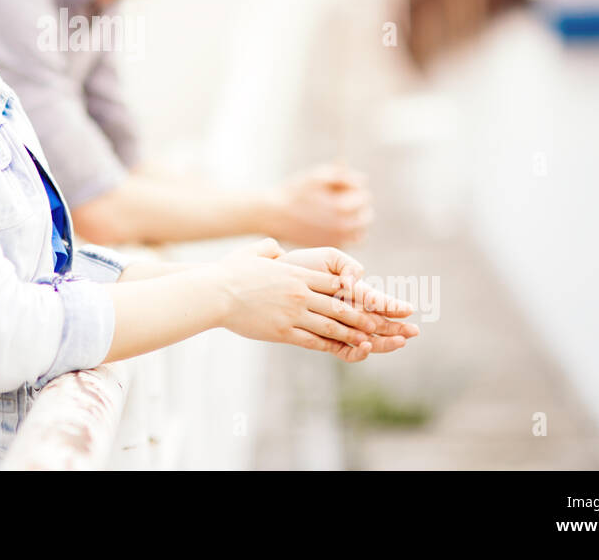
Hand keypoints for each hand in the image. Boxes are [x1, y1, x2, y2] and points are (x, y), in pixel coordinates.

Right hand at [208, 245, 379, 360]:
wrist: (215, 291)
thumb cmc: (231, 271)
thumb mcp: (254, 252)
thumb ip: (269, 249)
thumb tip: (276, 248)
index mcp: (296, 273)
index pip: (334, 283)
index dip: (356, 292)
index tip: (372, 299)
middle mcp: (300, 292)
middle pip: (340, 305)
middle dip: (364, 315)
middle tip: (383, 324)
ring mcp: (292, 312)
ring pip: (331, 324)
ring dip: (353, 333)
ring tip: (371, 340)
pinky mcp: (282, 330)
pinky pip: (312, 340)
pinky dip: (331, 345)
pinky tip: (343, 349)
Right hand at [266, 163, 372, 247]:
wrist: (273, 214)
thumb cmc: (295, 192)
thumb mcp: (318, 175)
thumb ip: (345, 176)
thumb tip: (364, 181)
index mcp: (342, 207)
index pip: (365, 196)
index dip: (355, 188)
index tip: (341, 187)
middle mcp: (343, 227)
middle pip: (367, 215)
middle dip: (358, 205)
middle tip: (340, 200)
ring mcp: (336, 240)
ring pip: (361, 232)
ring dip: (355, 222)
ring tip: (338, 213)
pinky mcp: (329, 247)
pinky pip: (348, 242)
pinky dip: (345, 234)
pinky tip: (331, 224)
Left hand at [276, 246, 420, 352]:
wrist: (275, 278)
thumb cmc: (303, 265)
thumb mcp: (328, 258)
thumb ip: (347, 266)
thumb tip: (355, 283)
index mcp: (354, 293)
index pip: (378, 303)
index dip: (394, 307)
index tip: (409, 309)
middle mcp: (349, 313)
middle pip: (378, 325)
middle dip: (397, 329)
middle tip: (413, 333)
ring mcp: (338, 328)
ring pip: (367, 341)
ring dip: (384, 343)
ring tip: (398, 342)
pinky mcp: (324, 340)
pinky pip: (344, 351)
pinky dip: (357, 351)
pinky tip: (366, 345)